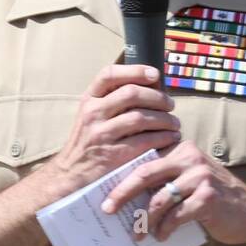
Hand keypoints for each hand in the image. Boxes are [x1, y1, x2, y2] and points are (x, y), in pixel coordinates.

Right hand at [44, 64, 181, 195]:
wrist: (71, 174)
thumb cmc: (89, 141)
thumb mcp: (93, 115)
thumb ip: (114, 100)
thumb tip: (152, 86)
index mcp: (89, 99)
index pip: (109, 74)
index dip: (134, 70)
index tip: (155, 75)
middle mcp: (93, 112)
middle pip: (131, 93)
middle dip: (157, 97)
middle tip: (171, 105)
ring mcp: (101, 133)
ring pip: (141, 117)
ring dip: (165, 119)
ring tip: (174, 123)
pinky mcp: (112, 154)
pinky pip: (145, 140)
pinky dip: (163, 137)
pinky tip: (170, 138)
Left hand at [101, 139, 245, 245]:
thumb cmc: (215, 198)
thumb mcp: (190, 179)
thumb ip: (166, 178)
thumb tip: (127, 195)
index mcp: (182, 148)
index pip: (145, 159)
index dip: (123, 176)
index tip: (105, 192)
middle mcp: (190, 157)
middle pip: (145, 174)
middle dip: (123, 193)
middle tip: (109, 209)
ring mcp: (200, 177)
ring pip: (159, 199)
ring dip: (146, 221)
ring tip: (140, 235)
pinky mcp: (208, 198)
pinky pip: (175, 216)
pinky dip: (165, 229)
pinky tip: (162, 236)